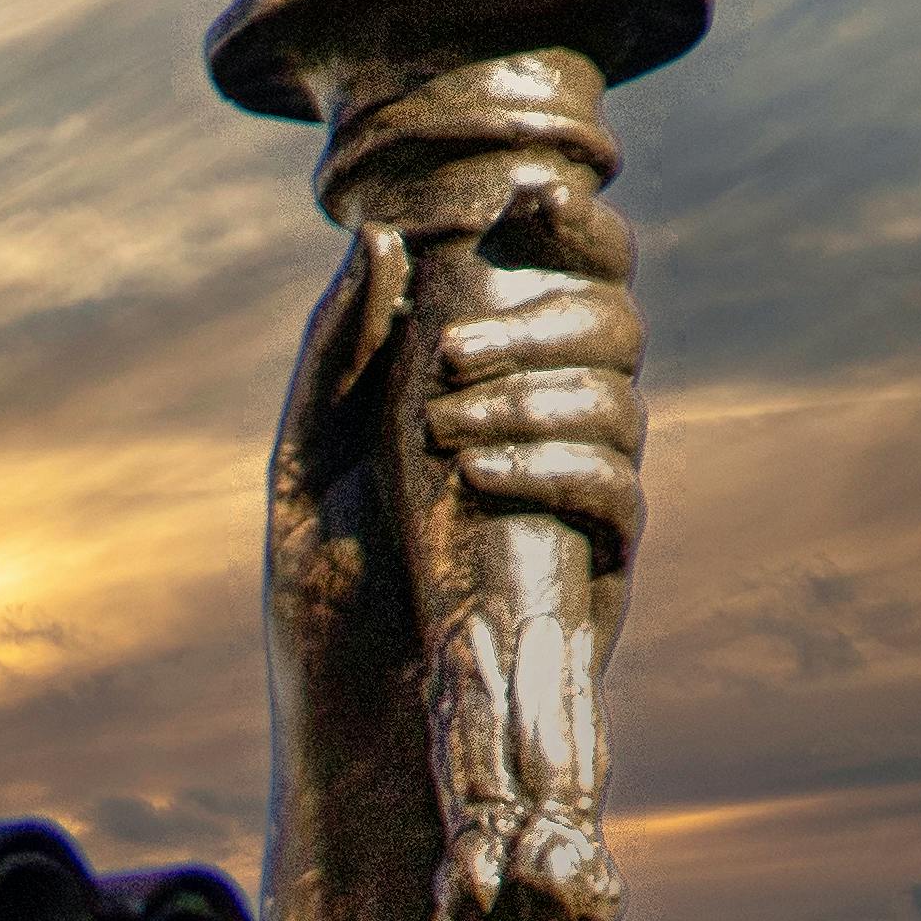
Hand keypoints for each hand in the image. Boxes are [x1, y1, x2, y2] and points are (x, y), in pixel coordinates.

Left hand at [269, 165, 645, 622]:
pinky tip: (477, 478)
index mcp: (493, 379)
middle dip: (539, 324)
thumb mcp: (304, 459)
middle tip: (447, 357)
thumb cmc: (324, 591)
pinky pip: (614, 493)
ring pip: (617, 401)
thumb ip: (335, 352)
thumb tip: (380, 239)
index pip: (565, 276)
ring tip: (441, 431)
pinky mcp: (598, 567)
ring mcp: (582, 494)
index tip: (534, 196)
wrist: (347, 724)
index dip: (572, 227)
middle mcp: (553, 423)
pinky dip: (552, 469)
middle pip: (610, 326)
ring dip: (532, 398)